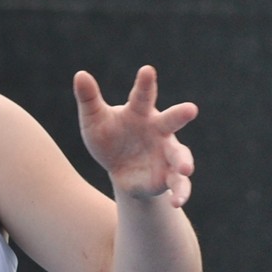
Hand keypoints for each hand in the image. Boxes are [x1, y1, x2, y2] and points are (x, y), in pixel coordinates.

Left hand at [74, 66, 197, 206]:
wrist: (118, 169)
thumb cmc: (109, 136)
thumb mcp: (94, 120)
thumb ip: (89, 98)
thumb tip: (80, 74)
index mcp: (140, 112)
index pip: (142, 96)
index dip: (145, 83)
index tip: (146, 70)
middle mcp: (159, 130)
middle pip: (171, 121)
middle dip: (180, 115)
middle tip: (191, 109)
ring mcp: (166, 153)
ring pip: (180, 156)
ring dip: (184, 162)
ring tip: (186, 169)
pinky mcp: (167, 176)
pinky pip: (178, 184)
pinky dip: (180, 192)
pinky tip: (176, 202)